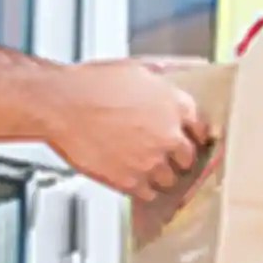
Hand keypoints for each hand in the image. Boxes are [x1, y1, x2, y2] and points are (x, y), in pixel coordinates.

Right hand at [42, 59, 209, 199]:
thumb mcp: (136, 69)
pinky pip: (148, 193)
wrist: (60, 105)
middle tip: (168, 157)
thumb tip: (176, 70)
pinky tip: (134, 180)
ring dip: (161, 176)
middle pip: (189, 158)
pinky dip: (143, 189)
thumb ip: (162, 76)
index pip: (202, 128)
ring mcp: (152, 160)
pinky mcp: (131, 180)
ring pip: (170, 179)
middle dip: (179, 158)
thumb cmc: (91, 84)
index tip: (191, 140)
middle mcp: (169, 135)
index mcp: (175, 105)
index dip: (195, 136)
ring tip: (146, 168)